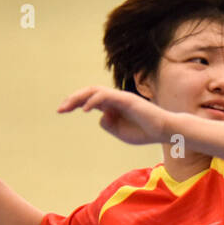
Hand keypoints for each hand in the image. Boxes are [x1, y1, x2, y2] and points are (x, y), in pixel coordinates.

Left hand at [57, 86, 171, 145]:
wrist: (163, 131)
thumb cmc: (144, 132)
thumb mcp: (121, 133)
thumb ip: (109, 125)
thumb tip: (100, 117)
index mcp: (112, 106)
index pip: (89, 99)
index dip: (73, 103)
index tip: (61, 111)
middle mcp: (114, 99)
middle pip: (88, 93)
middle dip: (72, 99)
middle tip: (59, 109)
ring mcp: (120, 98)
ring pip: (95, 91)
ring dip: (79, 97)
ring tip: (67, 107)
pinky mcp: (126, 99)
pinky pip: (107, 96)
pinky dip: (94, 100)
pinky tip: (85, 109)